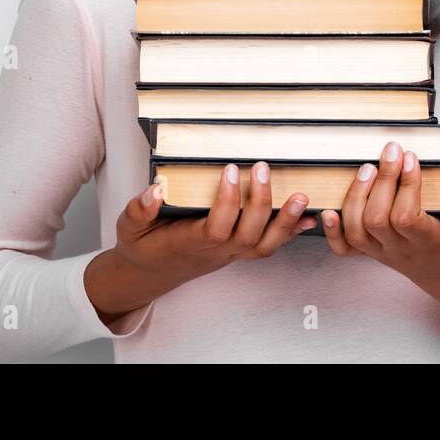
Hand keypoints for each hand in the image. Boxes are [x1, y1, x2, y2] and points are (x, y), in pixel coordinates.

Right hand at [85, 162, 317, 322]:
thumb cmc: (144, 245)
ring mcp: (232, 254)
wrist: (153, 272)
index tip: (232, 168)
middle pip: (248, 234)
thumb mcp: (130, 228)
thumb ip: (139, 210)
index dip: (228, 200)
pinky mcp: (241, 251)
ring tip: (303, 195)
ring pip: (265, 245)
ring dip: (286, 221)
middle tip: (265, 167)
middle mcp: (217, 251)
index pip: (217, 226)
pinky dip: (291, 232)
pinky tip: (309, 217)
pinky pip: (270, 245)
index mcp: (190, 242)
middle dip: (261, 202)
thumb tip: (156, 189)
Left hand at [317, 142, 439, 287]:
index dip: (405, 186)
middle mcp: (401, 250)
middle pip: (377, 219)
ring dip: (357, 196)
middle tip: (391, 151)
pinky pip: (344, 248)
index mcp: (429, 242)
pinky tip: (330, 209)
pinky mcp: (371, 252)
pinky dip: (333, 230)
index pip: (406, 216)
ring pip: (358, 230)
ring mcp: (382, 252)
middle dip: (381, 182)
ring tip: (368, 167)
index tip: (411, 158)